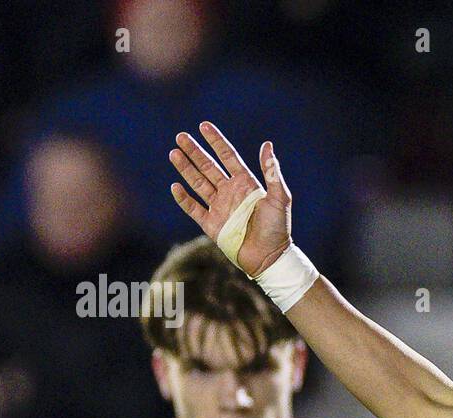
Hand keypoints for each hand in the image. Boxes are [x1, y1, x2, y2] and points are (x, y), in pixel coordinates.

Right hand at [168, 121, 291, 275]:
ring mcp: (220, 207)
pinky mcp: (212, 224)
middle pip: (208, 167)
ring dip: (186, 169)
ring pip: (198, 183)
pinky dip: (184, 198)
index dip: (216, 141)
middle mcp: (230, 192)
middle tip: (181, 136)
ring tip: (174, 153)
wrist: (270, 257)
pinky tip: (175, 186)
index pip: (227, 156)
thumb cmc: (278, 228)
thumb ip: (271, 172)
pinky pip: (194, 209)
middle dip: (195, 151)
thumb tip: (267, 144)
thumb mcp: (279, 198)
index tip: (203, 125)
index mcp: (246, 183)